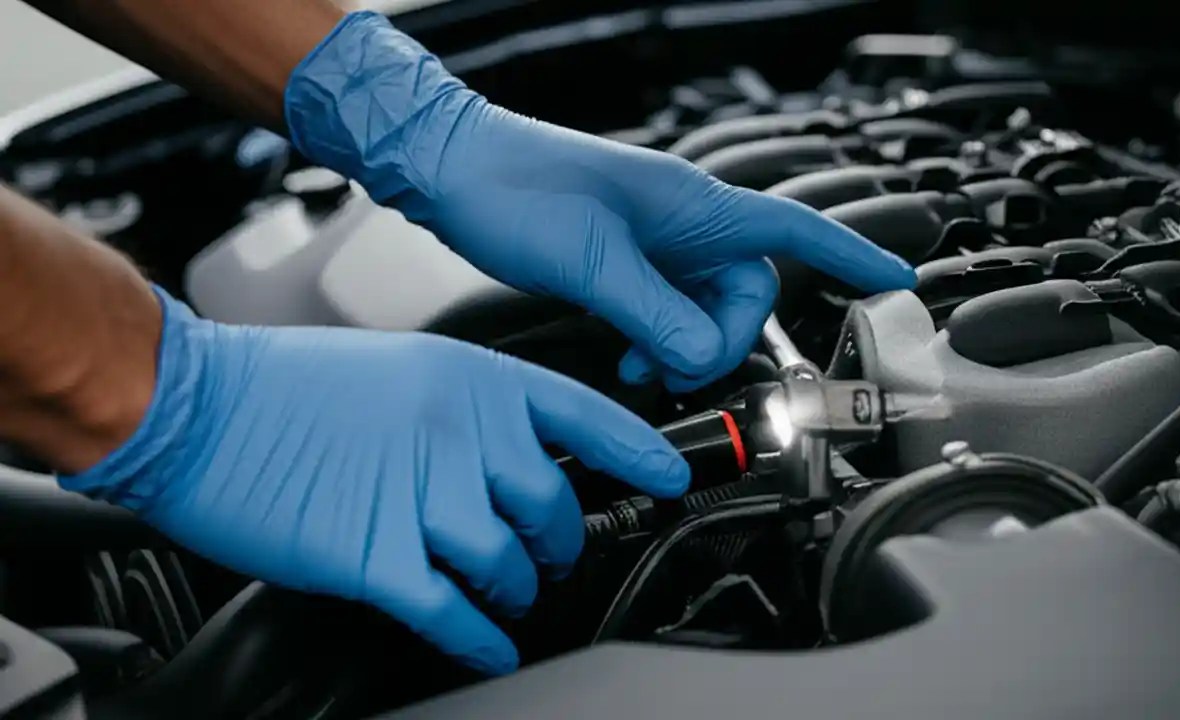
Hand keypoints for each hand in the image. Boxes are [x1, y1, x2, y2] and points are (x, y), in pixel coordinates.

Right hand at [57, 288, 689, 674]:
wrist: (199, 406)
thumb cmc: (289, 385)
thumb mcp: (404, 367)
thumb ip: (469, 411)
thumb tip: (515, 456)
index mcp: (473, 381)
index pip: (588, 415)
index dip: (641, 452)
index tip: (671, 476)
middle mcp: (462, 436)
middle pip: (555, 509)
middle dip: (560, 542)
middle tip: (549, 553)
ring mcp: (423, 498)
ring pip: (511, 566)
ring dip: (517, 590)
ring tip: (507, 592)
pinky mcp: (378, 558)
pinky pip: (456, 614)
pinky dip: (481, 638)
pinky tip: (487, 644)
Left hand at [285, 12, 916, 391]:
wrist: (452, 172)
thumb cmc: (514, 190)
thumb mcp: (590, 260)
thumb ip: (654, 312)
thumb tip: (704, 354)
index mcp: (694, 208)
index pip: (794, 231)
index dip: (851, 257)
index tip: (895, 280)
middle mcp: (684, 223)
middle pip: (746, 294)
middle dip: (720, 339)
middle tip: (673, 364)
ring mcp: (655, 242)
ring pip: (704, 309)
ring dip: (684, 346)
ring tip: (639, 364)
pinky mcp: (625, 259)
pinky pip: (666, 310)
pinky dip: (657, 341)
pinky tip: (626, 355)